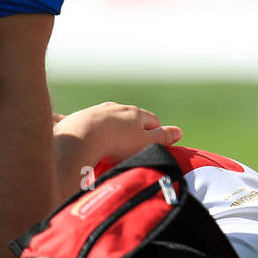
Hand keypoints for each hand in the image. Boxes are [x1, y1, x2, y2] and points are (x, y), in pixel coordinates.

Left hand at [54, 102, 181, 171]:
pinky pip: (91, 124)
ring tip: (110, 148)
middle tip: (131, 150)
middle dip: (134, 131)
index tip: (151, 147)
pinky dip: (94, 132)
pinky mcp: (79, 117)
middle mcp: (117, 108)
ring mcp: (97, 111)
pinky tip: (91, 142)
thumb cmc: (115, 143)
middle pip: (132, 119)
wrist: (78, 139)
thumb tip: (179, 131)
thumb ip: (162, 138)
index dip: (155, 134)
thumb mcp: (144, 143)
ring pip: (111, 120)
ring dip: (114, 131)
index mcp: (136, 113)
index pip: (154, 121)